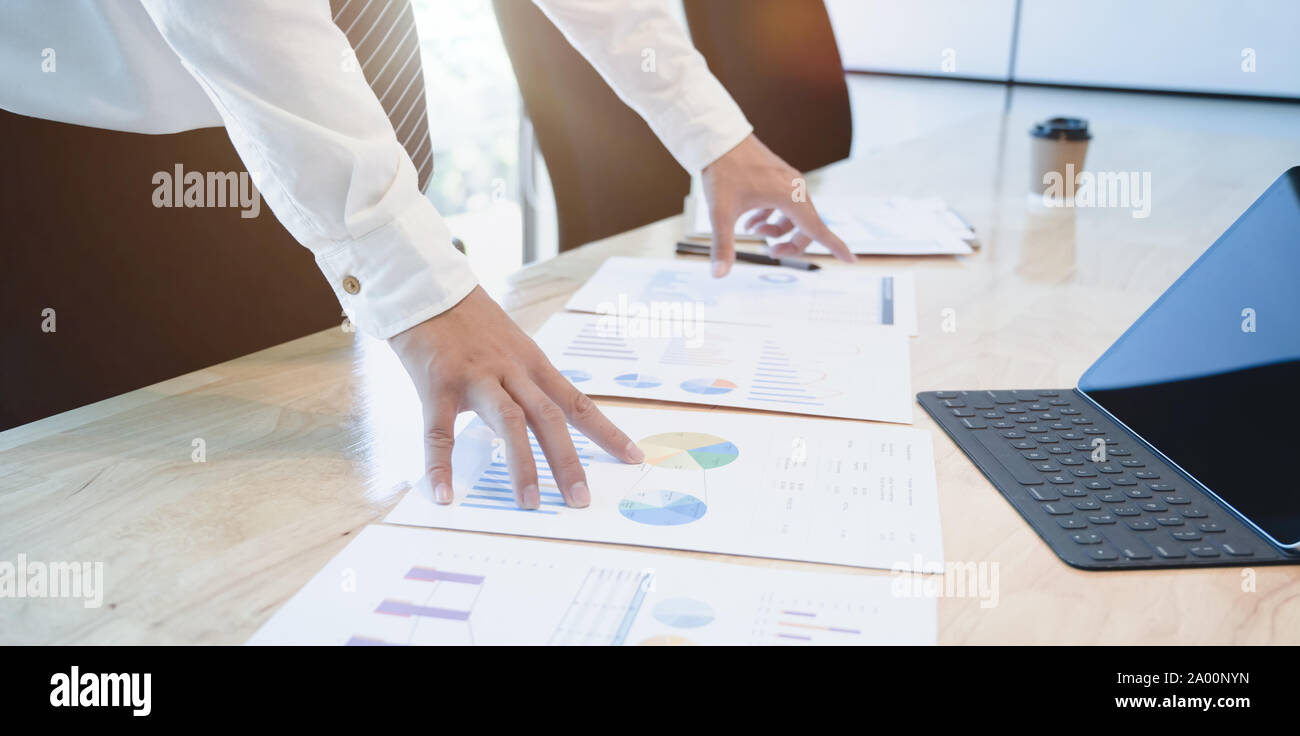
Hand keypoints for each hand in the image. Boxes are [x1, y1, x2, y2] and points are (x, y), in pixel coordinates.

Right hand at [389, 287, 644, 508]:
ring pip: (508, 422)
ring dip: (522, 465)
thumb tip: (544, 419)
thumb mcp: (510, 346)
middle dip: (568, 461)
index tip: (633, 457)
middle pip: (549, 417)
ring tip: (530, 503)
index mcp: (533, 363)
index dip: (606, 432)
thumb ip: (526, 380)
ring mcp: (475, 377)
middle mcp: (511, 370)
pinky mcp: (437, 384)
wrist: (427, 288)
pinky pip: (440, 431)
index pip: (577, 402)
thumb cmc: (470, 322)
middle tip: (580, 499)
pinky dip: (440, 465)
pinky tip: (444, 493)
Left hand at [700, 134, 854, 275]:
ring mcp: (789, 180)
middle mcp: (795, 187)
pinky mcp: (780, 176)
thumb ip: (723, 246)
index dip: (835, 247)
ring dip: (777, 229)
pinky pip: (786, 203)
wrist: (719, 138)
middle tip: (770, 253)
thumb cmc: (722, 173)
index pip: (818, 229)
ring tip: (750, 230)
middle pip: (806, 227)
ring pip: (795, 215)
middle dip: (791, 243)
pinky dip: (772, 215)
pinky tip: (750, 219)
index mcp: (789, 197)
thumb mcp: (721, 212)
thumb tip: (718, 275)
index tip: (852, 261)